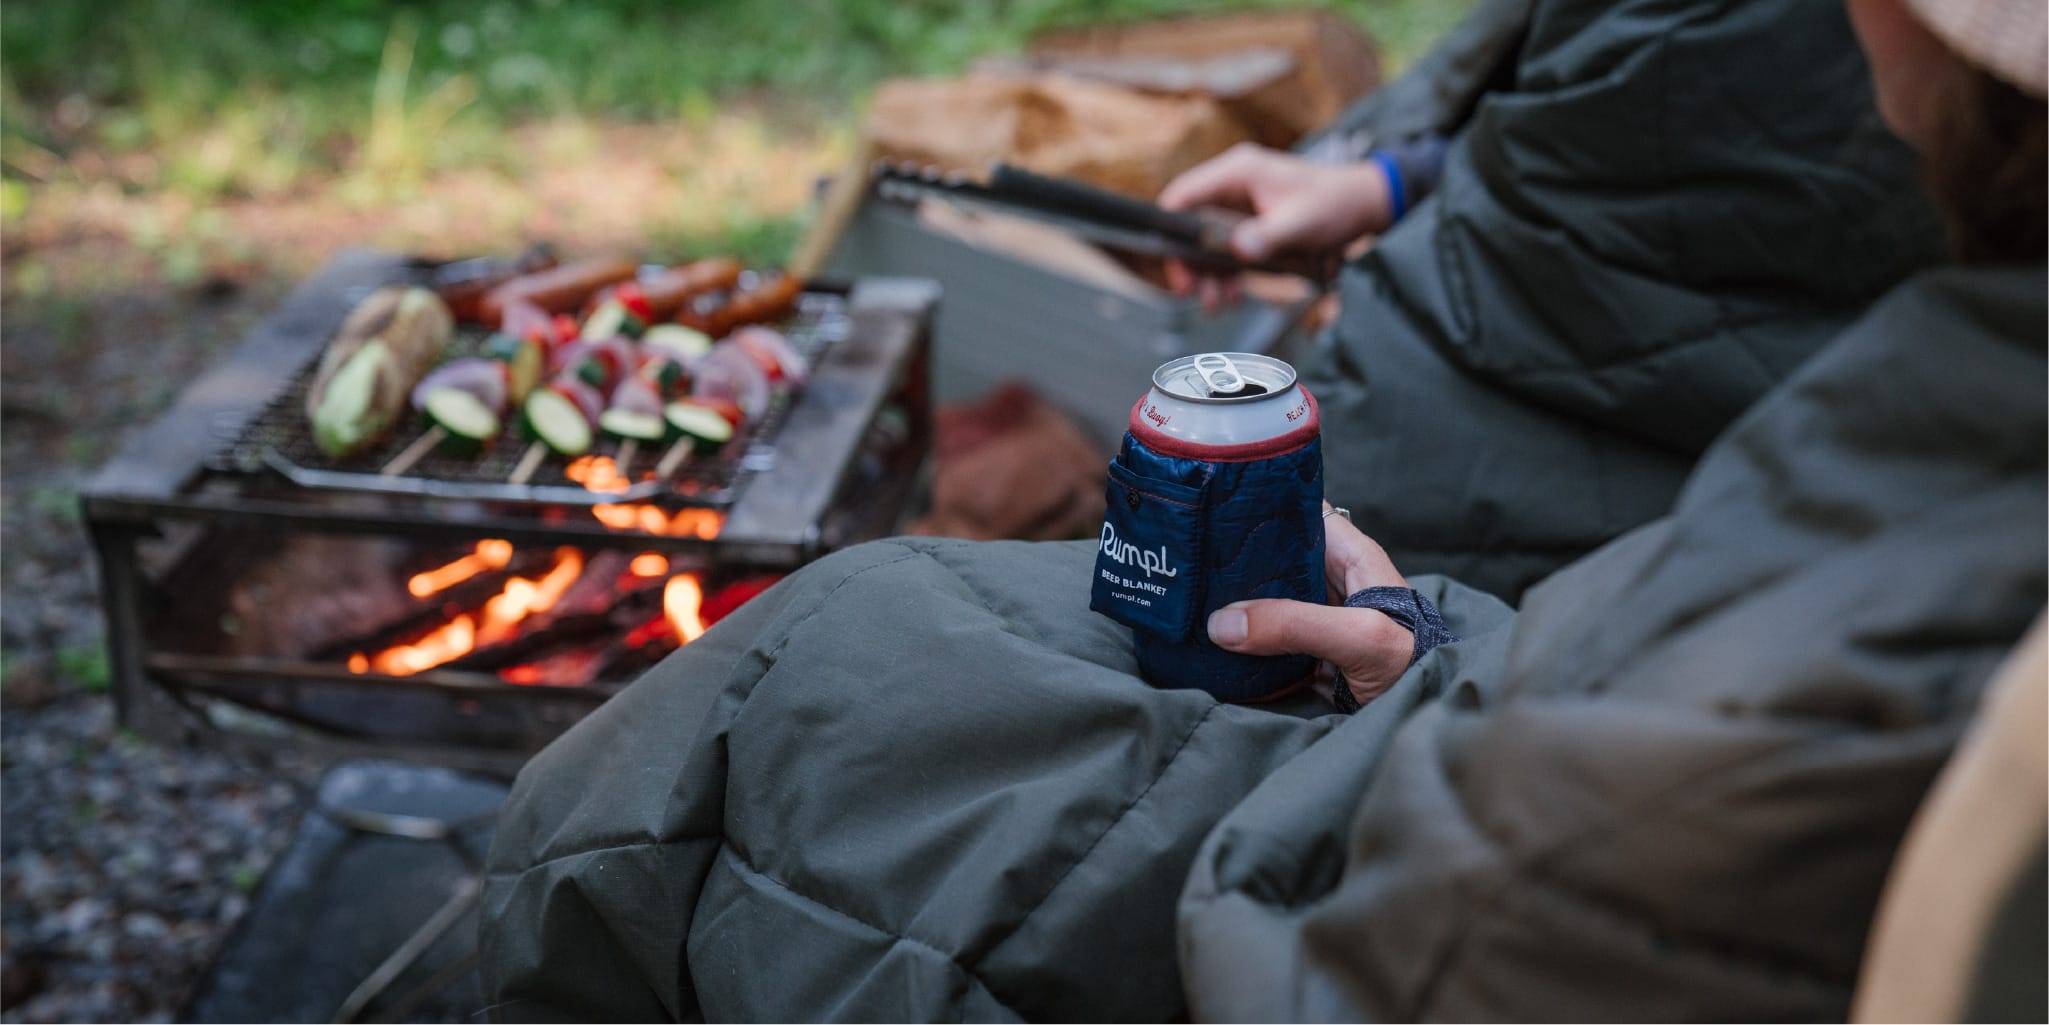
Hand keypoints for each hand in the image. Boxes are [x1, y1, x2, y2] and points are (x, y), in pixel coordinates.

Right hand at [1158, 144, 1392, 310]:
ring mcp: (1239, 208)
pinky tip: (1233, 297)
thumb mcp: (1303, 221)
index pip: (1186, 192)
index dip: (1168, 223)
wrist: (1361, 206)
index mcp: (1238, 172)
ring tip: (1216, 303)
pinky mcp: (1249, 228)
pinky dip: (1226, 275)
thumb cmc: (1335, 202)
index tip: (1165, 256)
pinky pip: (1226, 253)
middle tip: (1189, 291)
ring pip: (1205, 244)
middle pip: (1190, 223)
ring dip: (1207, 274)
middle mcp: (1232, 187)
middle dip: (1188, 260)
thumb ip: (1268, 235)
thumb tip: (1237, 251)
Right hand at [1205, 503, 1413, 705]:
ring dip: (1237, 605)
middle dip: (1238, 560)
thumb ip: (1294, 624)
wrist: (1434, 719)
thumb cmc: (1415, 665)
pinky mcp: (1312, 656)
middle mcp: (1335, 582)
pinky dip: (1245, 643)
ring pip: (1269, 600)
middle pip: (1277, 557)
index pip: (1304, 512)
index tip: (1217, 507)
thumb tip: (1222, 624)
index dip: (1266, 504)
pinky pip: (1270, 640)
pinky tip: (1212, 644)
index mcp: (1353, 557)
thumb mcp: (1360, 637)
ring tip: (1190, 600)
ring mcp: (1322, 620)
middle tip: (1190, 560)